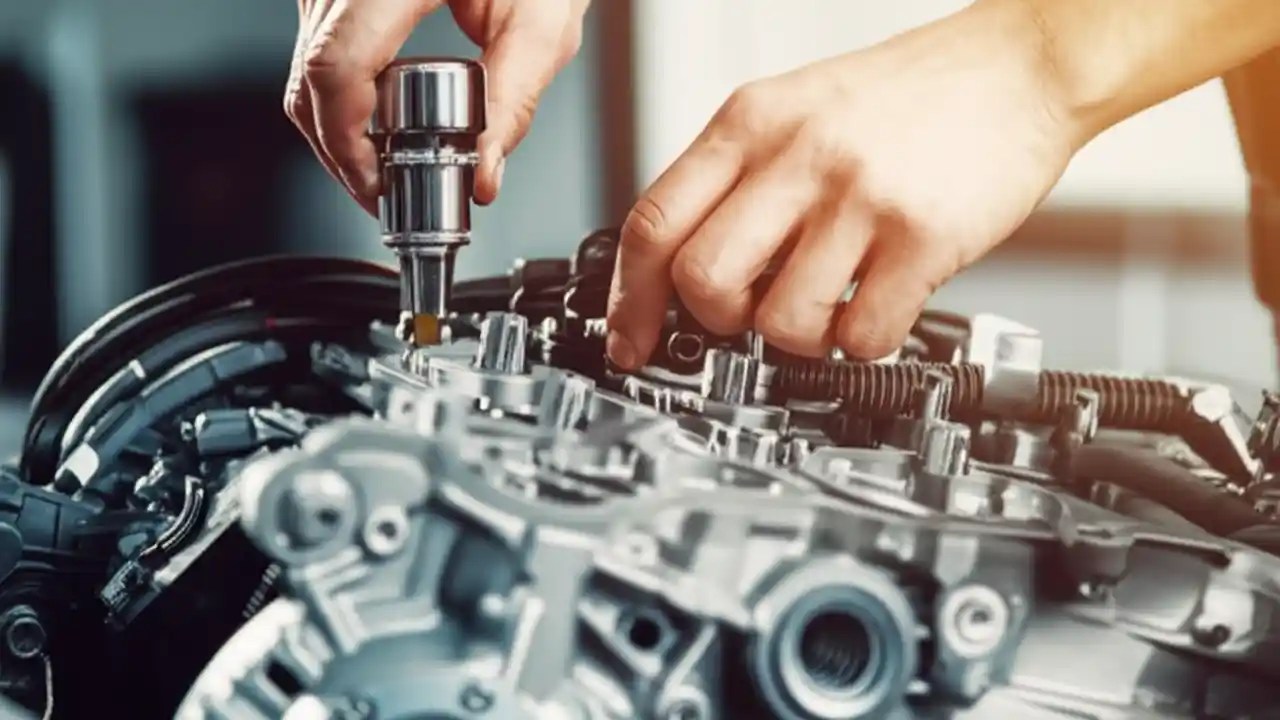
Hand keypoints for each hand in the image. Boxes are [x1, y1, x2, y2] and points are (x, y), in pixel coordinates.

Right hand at [285, 0, 587, 213]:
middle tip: (383, 191)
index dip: (348, 142)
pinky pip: (318, 44)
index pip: (336, 66)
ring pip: (307, 63)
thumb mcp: (543, 22)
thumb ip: (514, 101)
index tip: (377, 184)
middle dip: (341, 148)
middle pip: (312, 73)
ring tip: (384, 164)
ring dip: (338, 125)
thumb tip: (483, 173)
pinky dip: (341, 92)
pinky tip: (376, 121)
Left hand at [605, 1, 1084, 369]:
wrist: (1019, 66)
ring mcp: (857, 196)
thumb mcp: (795, 110)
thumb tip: (688, 270)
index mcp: (749, 123)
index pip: (652, 223)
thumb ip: (739, 180)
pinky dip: (861, 343)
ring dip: (796, 337)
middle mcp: (795, 155)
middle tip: (748, 315)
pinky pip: (861, 335)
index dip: (629, 299)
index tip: (629, 339)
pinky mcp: (921, 237)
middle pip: (701, 280)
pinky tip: (876, 308)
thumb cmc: (908, 98)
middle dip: (715, 320)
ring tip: (827, 307)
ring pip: (778, 320)